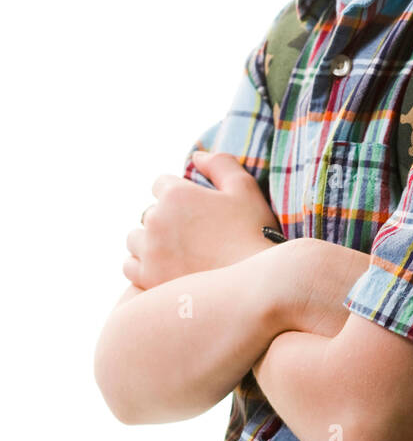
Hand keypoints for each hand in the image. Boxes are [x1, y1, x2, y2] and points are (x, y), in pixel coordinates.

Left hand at [124, 150, 281, 290]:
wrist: (254, 284)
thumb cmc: (253, 233)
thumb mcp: (245, 188)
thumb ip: (220, 164)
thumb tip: (196, 156)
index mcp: (176, 194)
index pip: (161, 184)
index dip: (180, 194)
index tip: (198, 210)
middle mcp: (156, 219)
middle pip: (149, 212)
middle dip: (167, 219)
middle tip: (196, 236)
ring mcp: (149, 251)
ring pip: (135, 239)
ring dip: (150, 242)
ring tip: (178, 253)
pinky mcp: (147, 278)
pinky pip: (130, 265)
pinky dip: (142, 265)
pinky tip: (165, 268)